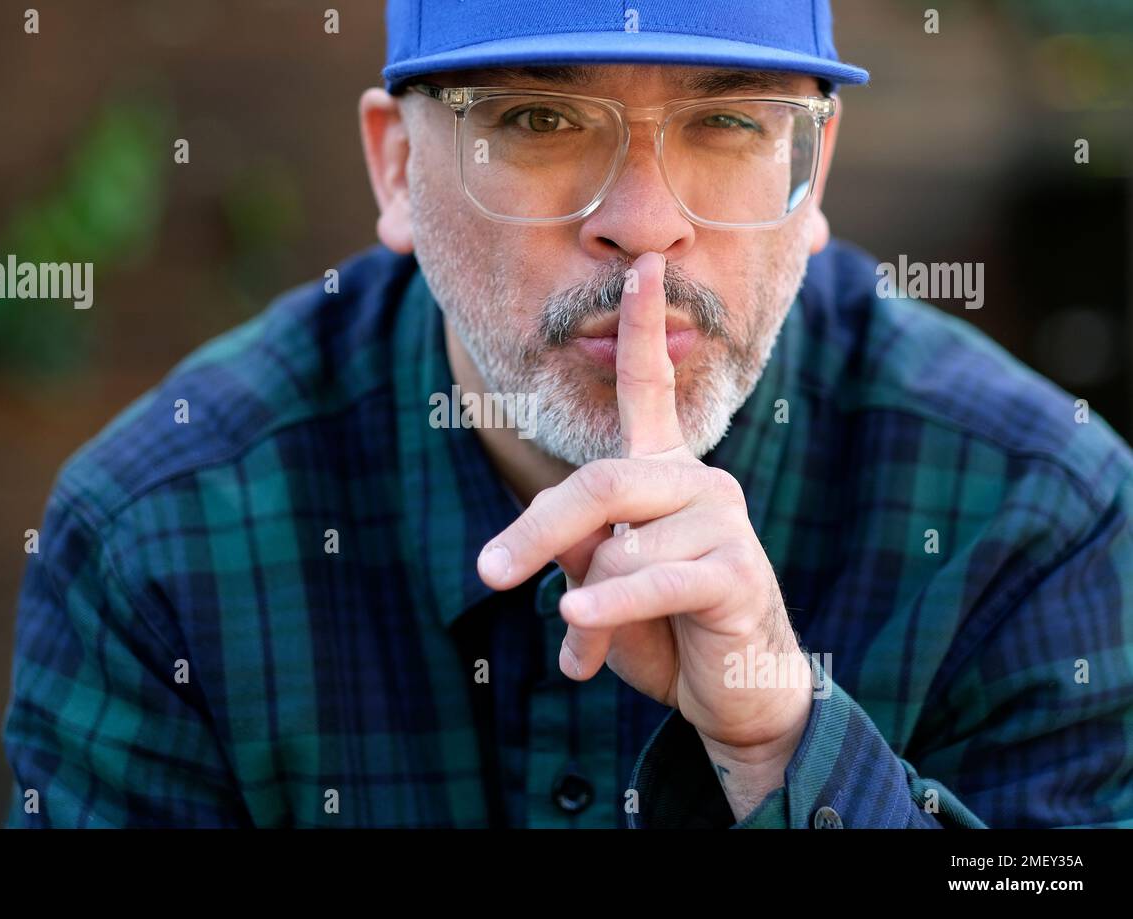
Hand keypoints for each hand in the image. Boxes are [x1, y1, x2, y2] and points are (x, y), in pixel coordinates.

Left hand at [477, 252, 811, 809]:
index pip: (652, 387)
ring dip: (590, 608)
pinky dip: (607, 607)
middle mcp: (699, 483)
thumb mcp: (602, 578)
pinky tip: (577, 622)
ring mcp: (724, 525)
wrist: (734, 692)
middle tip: (489, 575)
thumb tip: (549, 549)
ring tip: (592, 645)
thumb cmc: (662, 626)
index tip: (644, 265)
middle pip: (598, 485)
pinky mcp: (737, 575)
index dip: (644, 326)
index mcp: (665, 471)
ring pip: (618, 547)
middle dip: (537, 531)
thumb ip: (574, 543)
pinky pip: (652, 581)